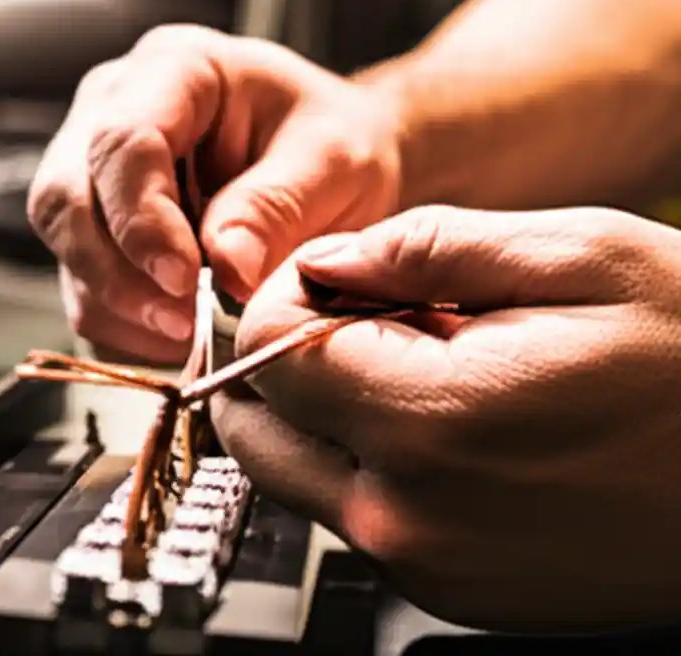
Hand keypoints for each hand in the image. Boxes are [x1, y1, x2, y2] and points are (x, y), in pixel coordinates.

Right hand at [27, 25, 402, 363]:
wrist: (326, 164)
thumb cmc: (329, 142)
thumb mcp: (335, 161)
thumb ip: (277, 207)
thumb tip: (229, 270)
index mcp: (173, 69)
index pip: (123, 141)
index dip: (142, 220)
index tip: (186, 282)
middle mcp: (109, 111)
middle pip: (64, 196)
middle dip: (113, 273)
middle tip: (181, 322)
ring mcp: (88, 169)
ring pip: (64, 247)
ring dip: (117, 305)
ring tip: (188, 333)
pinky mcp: (90, 228)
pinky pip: (78, 285)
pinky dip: (120, 323)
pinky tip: (174, 334)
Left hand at [212, 204, 680, 630]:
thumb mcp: (582, 256)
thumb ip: (426, 246)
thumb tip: (322, 260)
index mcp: (427, 420)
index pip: (261, 354)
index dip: (284, 299)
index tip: (336, 279)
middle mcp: (405, 513)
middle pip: (257, 426)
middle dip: (289, 361)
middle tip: (374, 322)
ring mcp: (424, 565)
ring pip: (300, 473)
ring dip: (332, 415)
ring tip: (435, 372)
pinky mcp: (450, 592)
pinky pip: (358, 516)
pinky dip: (377, 465)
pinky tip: (463, 427)